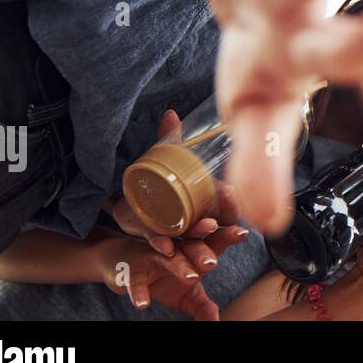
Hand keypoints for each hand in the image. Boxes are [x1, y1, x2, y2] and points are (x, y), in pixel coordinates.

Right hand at [97, 224, 248, 319]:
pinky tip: (143, 304)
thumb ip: (203, 306)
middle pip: (192, 245)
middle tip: (213, 262)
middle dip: (203, 252)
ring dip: (178, 265)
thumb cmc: (162, 277)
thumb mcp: (185, 295)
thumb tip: (217, 322)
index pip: (213, 241)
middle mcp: (176, 247)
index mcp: (193, 250)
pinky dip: (139, 290)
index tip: (242, 233)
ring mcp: (154, 254)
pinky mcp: (133, 267)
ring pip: (168, 257)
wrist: (123, 267)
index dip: (227, 235)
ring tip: (191, 277)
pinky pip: (137, 278)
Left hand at [110, 111, 244, 250]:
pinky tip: (166, 248)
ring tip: (206, 246)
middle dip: (225, 230)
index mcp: (208, 202)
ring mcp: (178, 232)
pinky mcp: (157, 238)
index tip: (232, 193)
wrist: (130, 206)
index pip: (228, 206)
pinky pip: (163, 245)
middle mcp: (197, 220)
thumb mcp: (169, 160)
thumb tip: (171, 114)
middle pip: (216, 228)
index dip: (233, 203)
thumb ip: (172, 141)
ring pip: (194, 243)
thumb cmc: (161, 183)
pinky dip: (164, 246)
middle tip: (229, 228)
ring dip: (200, 247)